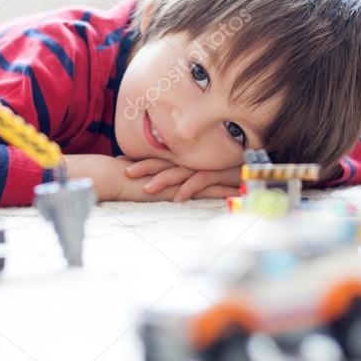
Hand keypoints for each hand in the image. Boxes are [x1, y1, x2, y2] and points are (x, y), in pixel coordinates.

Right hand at [64, 155, 238, 202]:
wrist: (112, 176)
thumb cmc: (120, 178)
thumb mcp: (139, 178)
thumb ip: (148, 178)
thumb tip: (145, 180)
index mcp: (172, 166)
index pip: (198, 166)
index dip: (216, 168)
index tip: (232, 169)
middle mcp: (179, 169)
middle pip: (209, 169)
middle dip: (229, 171)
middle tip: (249, 172)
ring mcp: (179, 177)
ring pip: (210, 177)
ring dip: (229, 181)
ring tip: (249, 183)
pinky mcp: (176, 188)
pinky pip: (201, 189)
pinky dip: (218, 192)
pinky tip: (233, 194)